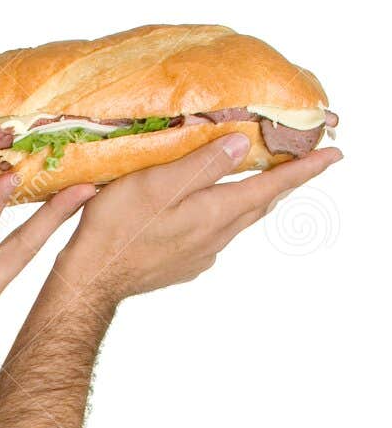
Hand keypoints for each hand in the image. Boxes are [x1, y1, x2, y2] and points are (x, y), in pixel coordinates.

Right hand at [54, 132, 344, 307]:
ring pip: (237, 221)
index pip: (271, 186)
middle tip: (305, 163)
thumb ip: (201, 165)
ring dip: (253, 200)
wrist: (91, 281)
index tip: (334, 155)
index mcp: (214, 213)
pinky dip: (223, 217)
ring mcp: (200, 255)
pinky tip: (209, 212)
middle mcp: (215, 237)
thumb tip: (241, 147)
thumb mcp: (158, 183)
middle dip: (284, 183)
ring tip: (261, 182)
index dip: (304, 169)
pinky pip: (214, 236)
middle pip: (260, 205)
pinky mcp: (183, 266)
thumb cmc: (116, 229)